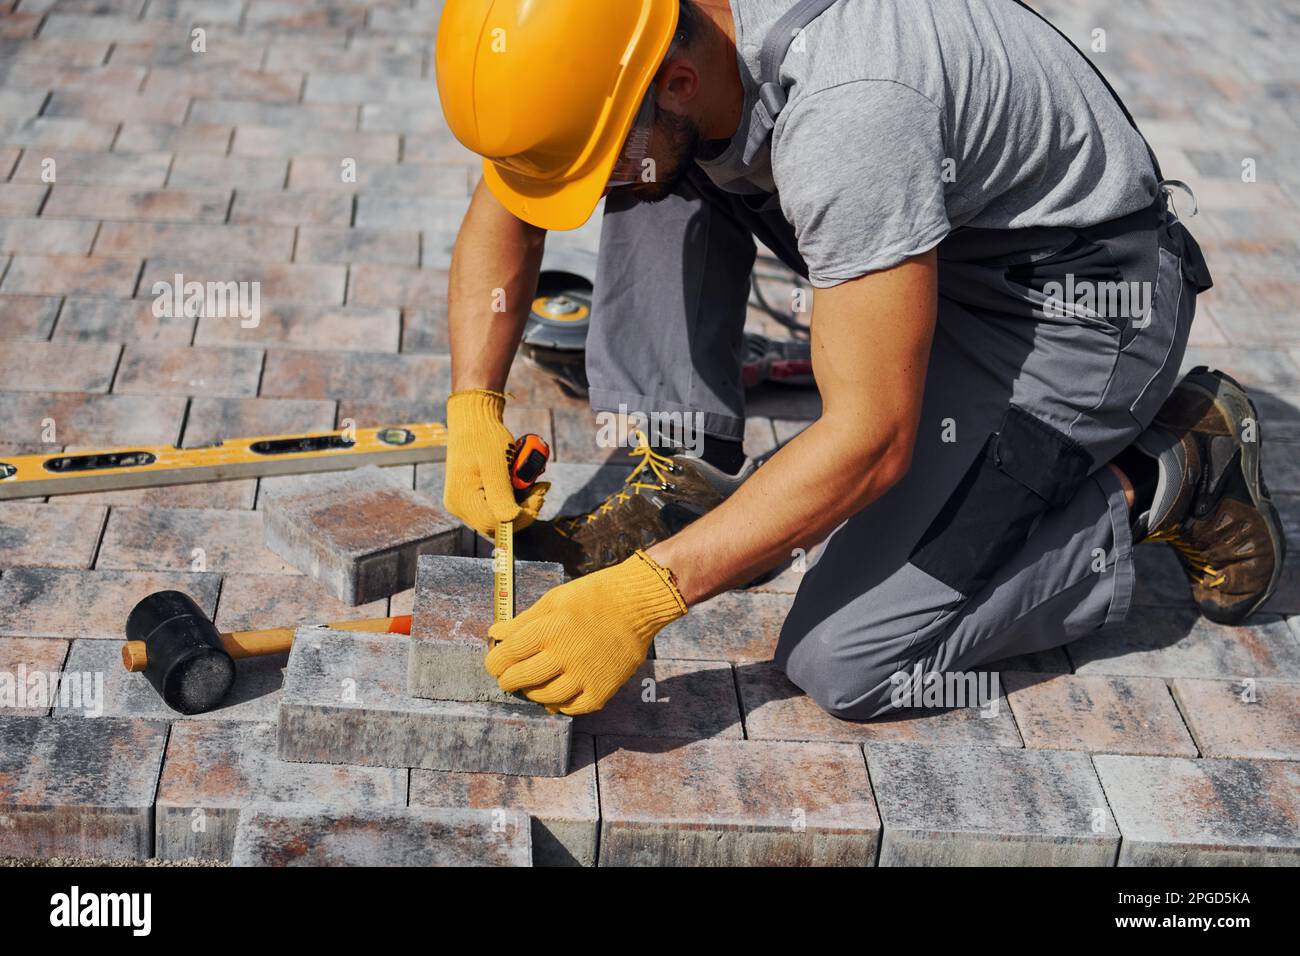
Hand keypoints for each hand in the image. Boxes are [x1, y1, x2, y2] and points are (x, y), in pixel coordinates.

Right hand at [443, 389, 548, 537]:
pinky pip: (497, 507)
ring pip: (500, 517)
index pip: (497, 524)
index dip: (524, 515)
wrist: (473, 420)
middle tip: (540, 488)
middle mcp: (460, 506)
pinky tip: (521, 481)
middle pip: (499, 524)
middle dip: (525, 509)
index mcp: (462, 499)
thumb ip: (502, 495)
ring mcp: (464, 504)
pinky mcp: (472, 498)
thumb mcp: (496, 464)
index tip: (540, 493)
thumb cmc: (484, 438)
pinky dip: (514, 497)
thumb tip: (510, 521)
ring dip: (522, 503)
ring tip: (534, 481)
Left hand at [485, 551, 687, 714]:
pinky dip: (559, 705)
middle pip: (521, 678)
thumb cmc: (592, 596)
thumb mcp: (554, 600)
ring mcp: (584, 676)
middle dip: (508, 680)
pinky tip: (556, 697)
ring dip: (531, 693)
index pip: (508, 654)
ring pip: (545, 697)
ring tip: (532, 686)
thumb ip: (524, 621)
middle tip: (507, 679)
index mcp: (550, 630)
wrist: (637, 604)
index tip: (494, 663)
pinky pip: (573, 708)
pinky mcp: (602, 690)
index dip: (495, 662)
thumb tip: (495, 634)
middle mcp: (565, 656)